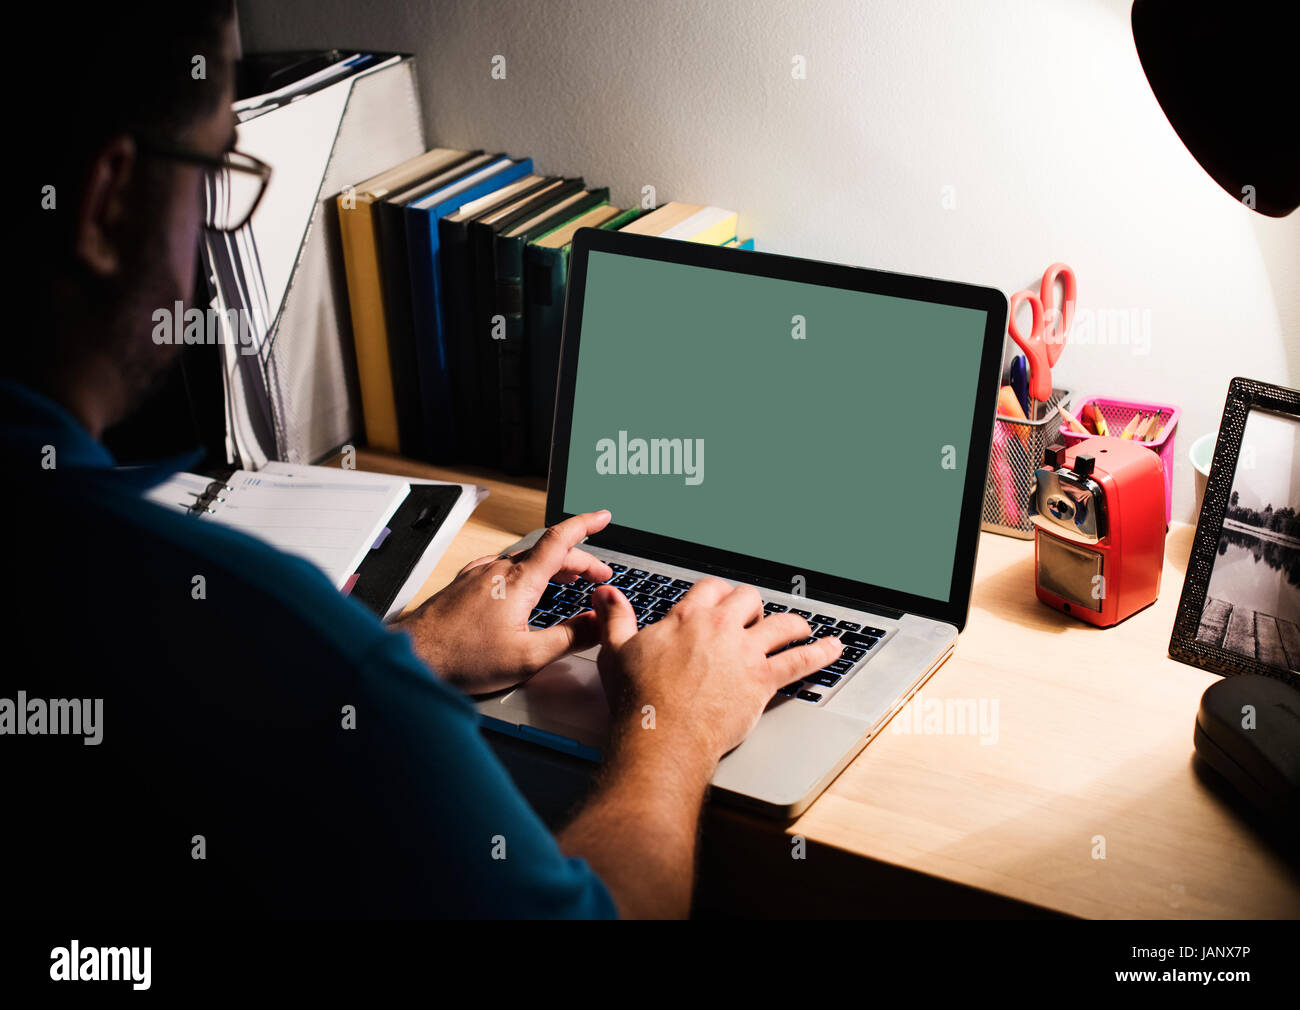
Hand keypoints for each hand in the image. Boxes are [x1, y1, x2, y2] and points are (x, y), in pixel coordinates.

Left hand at [397, 510, 613, 693]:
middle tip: (600, 575)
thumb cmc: (462, 658)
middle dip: (580, 559)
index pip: (560, 540)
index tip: (603, 516)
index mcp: (519, 581)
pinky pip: (503, 567)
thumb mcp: (527, 657)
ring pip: (525, 559)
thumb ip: (569, 638)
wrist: (413, 656)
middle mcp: (498, 570)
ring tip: (570, 579)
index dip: (585, 525)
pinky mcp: (465, 585)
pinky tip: (524, 585)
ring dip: (553, 565)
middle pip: (548, 552)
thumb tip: (597, 623)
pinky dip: (526, 571)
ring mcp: (479, 575)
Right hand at [592, 578, 844, 769]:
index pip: (711, 587)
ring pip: (782, 623)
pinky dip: (822, 653)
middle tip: (754, 616)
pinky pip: (801, 660)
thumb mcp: (616, 650)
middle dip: (752, 605)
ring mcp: (745, 652)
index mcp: (688, 616)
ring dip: (794, 623)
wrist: (661, 734)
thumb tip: (606, 593)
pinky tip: (835, 648)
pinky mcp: (763, 680)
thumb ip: (616, 617)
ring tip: (802, 626)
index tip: (720, 599)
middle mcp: (721, 628)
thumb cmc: (638, 698)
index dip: (718, 592)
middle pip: (749, 598)